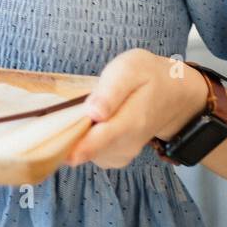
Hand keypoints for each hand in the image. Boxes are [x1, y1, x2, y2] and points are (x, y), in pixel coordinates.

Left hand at [63, 51, 206, 169]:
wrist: (173, 95)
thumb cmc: (149, 77)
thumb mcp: (131, 69)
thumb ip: (111, 90)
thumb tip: (93, 112)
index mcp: (130, 123)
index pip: (95, 144)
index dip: (70, 145)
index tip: (53, 142)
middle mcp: (124, 146)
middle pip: (82, 148)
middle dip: (70, 130)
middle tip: (77, 104)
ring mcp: (119, 155)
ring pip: (83, 150)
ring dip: (77, 131)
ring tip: (92, 107)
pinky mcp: (113, 157)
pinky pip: (88, 151)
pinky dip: (84, 136)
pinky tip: (95, 119)